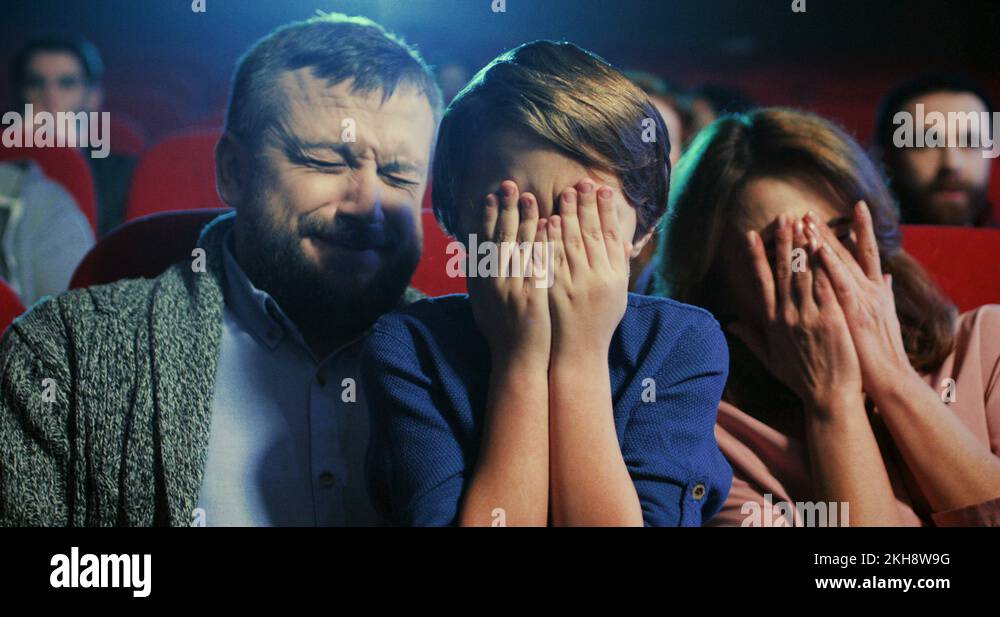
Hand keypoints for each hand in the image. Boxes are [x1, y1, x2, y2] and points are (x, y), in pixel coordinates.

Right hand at [467, 180, 550, 363]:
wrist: (517, 359)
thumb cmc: (501, 332)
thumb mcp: (482, 303)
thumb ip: (478, 278)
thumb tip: (472, 254)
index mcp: (480, 282)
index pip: (481, 242)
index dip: (486, 218)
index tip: (490, 197)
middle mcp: (493, 282)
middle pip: (498, 237)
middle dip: (503, 209)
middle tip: (508, 185)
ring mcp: (512, 287)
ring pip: (517, 245)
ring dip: (523, 218)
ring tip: (528, 196)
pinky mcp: (532, 294)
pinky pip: (537, 261)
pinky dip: (541, 240)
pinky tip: (547, 224)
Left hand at [546, 179, 631, 355]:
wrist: (579, 350)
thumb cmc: (599, 321)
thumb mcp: (616, 293)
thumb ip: (618, 266)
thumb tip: (624, 241)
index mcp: (615, 277)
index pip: (613, 237)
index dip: (608, 212)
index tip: (604, 190)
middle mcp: (598, 278)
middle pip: (594, 235)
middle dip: (588, 206)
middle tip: (583, 182)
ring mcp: (577, 284)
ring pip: (574, 243)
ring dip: (569, 216)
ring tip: (565, 193)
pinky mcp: (557, 290)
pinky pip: (554, 259)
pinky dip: (552, 238)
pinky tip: (548, 221)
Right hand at [728, 215, 863, 415]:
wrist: (828, 397)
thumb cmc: (801, 380)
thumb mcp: (770, 359)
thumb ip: (751, 338)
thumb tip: (732, 323)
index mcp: (772, 322)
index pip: (762, 282)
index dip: (756, 258)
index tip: (751, 237)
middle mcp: (787, 315)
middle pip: (783, 271)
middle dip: (784, 242)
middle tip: (783, 217)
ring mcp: (808, 316)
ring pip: (804, 273)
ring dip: (804, 245)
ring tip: (804, 222)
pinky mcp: (830, 319)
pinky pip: (826, 286)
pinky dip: (825, 265)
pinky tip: (825, 246)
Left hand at [809, 202, 914, 397]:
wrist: (888, 378)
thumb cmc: (880, 353)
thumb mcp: (884, 319)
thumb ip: (885, 294)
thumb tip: (890, 277)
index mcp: (872, 291)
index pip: (861, 254)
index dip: (854, 231)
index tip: (848, 209)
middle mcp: (869, 290)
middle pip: (845, 254)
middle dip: (825, 232)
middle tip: (807, 212)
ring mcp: (863, 299)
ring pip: (839, 263)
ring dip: (822, 241)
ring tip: (806, 221)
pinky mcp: (855, 312)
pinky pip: (839, 283)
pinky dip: (830, 264)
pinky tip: (818, 248)